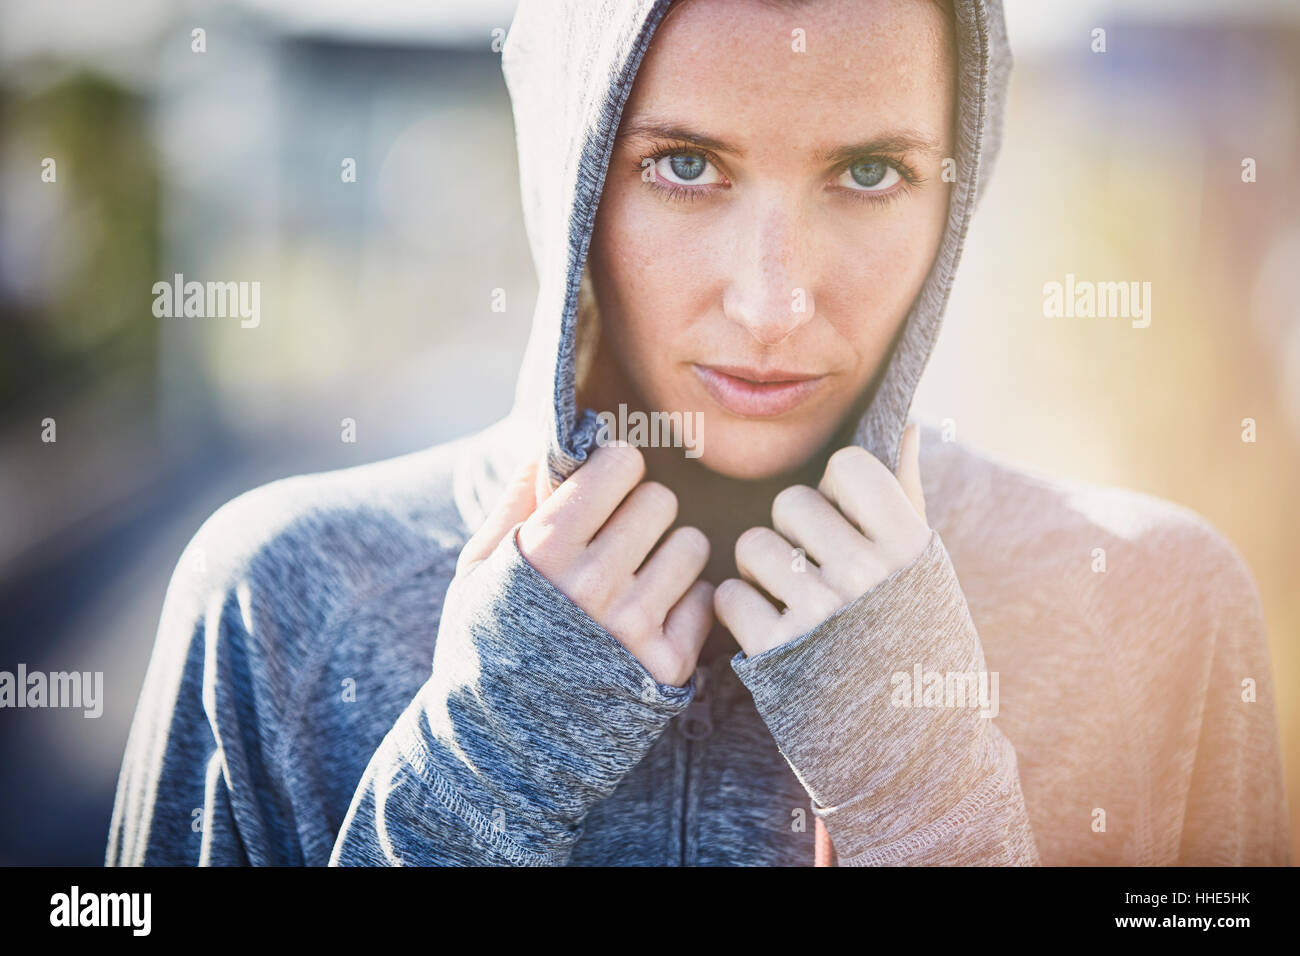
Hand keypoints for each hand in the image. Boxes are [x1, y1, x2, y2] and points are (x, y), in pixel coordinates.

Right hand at [457, 445, 712, 686]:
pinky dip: (683, 604)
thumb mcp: (476, 569)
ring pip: (692, 545)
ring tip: (637, 579)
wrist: (500, 747)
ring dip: (669, 555)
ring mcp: (633, 626)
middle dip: (641, 513)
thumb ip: (514, 502)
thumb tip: (547, 445)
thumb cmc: (483, 644)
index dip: (614, 470)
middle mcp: (593, 583)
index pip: (621, 463)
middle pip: (661, 501)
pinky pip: (704, 599)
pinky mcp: (666, 665)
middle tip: (620, 540)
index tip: (604, 490)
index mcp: (544, 548)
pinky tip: (650, 618)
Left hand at [714, 423, 929, 656]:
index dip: (837, 490)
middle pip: (789, 502)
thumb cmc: (917, 640)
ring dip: (763, 571)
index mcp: (909, 543)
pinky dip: (740, 611)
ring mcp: (819, 612)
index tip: (848, 525)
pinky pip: (728, 596)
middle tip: (816, 569)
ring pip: (752, 545)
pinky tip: (772, 630)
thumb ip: (908, 498)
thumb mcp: (926, 571)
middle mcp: (865, 571)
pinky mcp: (777, 654)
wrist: (915, 745)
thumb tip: (911, 426)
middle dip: (794, 531)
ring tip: (793, 600)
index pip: (847, 465)